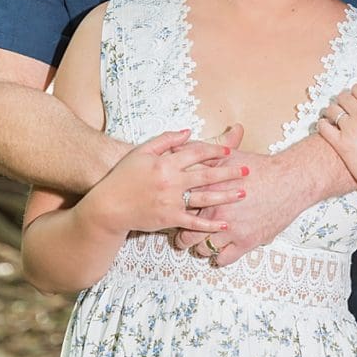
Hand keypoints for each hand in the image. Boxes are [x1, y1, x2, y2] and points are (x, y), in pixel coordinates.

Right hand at [83, 129, 248, 235]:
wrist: (109, 206)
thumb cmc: (124, 176)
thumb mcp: (142, 151)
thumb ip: (166, 140)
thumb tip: (188, 132)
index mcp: (166, 163)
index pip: (197, 153)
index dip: (214, 152)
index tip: (229, 152)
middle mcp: (172, 182)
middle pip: (206, 175)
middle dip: (229, 173)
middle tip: (247, 171)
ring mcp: (171, 202)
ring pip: (205, 199)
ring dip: (226, 196)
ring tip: (242, 194)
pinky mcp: (169, 219)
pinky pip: (194, 223)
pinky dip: (210, 224)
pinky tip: (225, 223)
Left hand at [174, 146, 307, 265]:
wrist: (288, 181)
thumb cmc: (260, 167)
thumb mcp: (227, 156)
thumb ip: (202, 154)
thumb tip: (181, 147)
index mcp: (209, 190)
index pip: (180, 207)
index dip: (175, 212)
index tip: (175, 213)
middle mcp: (216, 211)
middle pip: (186, 234)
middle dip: (183, 236)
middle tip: (185, 234)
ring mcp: (230, 229)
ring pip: (202, 249)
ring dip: (200, 247)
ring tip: (202, 242)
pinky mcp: (245, 242)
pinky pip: (223, 259)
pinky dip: (219, 257)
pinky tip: (220, 249)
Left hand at [317, 79, 356, 197]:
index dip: (354, 92)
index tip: (354, 99)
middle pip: (343, 97)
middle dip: (342, 100)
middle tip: (342, 107)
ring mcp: (351, 130)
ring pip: (331, 109)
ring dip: (330, 110)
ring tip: (332, 115)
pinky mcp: (341, 144)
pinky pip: (324, 126)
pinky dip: (322, 124)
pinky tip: (326, 126)